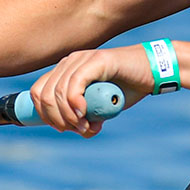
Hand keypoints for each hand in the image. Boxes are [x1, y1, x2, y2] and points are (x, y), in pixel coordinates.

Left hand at [29, 45, 154, 136]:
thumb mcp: (101, 106)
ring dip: (68, 116)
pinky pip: (75, 84)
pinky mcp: (96, 60)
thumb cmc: (127, 88)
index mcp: (66, 71)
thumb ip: (88, 116)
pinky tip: (84, 113)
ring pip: (57, 92)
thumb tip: (81, 130)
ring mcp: (81, 59)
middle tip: (76, 129)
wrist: (151, 73)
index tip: (62, 128)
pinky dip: (75, 103)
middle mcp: (69, 62)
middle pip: (44, 94)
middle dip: (57, 119)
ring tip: (85, 125)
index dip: (44, 115)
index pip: (38, 92)